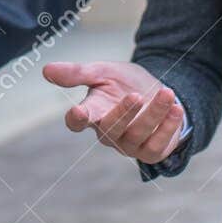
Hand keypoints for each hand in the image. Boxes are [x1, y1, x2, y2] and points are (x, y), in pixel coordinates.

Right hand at [43, 60, 183, 162]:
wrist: (156, 91)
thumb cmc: (124, 83)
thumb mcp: (102, 71)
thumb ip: (77, 73)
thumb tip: (46, 70)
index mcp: (93, 113)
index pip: (78, 121)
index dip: (77, 119)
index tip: (78, 112)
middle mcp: (108, 133)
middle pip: (111, 128)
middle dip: (124, 113)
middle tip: (136, 95)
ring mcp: (129, 145)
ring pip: (137, 134)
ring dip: (153, 114)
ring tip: (167, 93)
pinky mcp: (150, 152)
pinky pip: (156, 146)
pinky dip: (167, 128)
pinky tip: (176, 109)